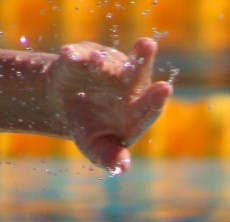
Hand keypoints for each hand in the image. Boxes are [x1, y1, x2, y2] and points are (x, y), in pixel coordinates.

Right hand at [49, 38, 171, 172]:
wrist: (66, 106)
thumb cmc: (90, 130)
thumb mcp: (97, 148)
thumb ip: (110, 157)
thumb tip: (121, 167)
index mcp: (138, 109)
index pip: (148, 106)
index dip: (154, 98)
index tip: (163, 88)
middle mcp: (128, 83)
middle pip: (137, 72)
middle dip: (142, 60)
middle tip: (147, 46)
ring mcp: (107, 67)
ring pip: (107, 62)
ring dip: (101, 62)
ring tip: (96, 62)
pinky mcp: (85, 56)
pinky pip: (80, 56)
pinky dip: (74, 56)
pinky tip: (68, 55)